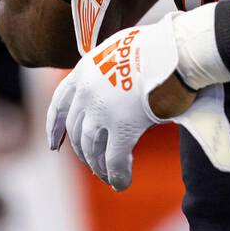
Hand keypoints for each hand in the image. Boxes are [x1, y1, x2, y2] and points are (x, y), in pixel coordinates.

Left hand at [45, 13, 229, 188]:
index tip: (54, 144)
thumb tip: (122, 78)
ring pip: (91, 148)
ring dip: (97, 165)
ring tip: (106, 175)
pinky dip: (117, 175)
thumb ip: (113, 66)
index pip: (59, 103)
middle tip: (92, 162)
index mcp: (84, 70)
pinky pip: (113, 160)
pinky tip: (122, 183)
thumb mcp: (123, 49)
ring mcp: (101, 111)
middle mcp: (86, 92)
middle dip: (82, 150)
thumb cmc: (159, 47)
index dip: (54, 127)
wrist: (175, 50)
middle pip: (76, 130)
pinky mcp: (122, 128)